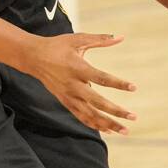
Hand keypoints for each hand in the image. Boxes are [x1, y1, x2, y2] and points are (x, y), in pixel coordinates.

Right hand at [21, 33, 136, 134]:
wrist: (33, 58)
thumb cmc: (58, 46)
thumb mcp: (78, 39)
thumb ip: (100, 39)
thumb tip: (121, 37)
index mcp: (77, 68)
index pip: (101, 78)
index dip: (118, 83)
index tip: (133, 88)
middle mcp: (73, 85)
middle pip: (97, 102)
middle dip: (116, 111)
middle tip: (133, 117)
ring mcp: (68, 96)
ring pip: (90, 115)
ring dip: (108, 124)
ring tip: (125, 130)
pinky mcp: (65, 102)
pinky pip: (81, 117)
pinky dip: (94, 124)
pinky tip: (108, 130)